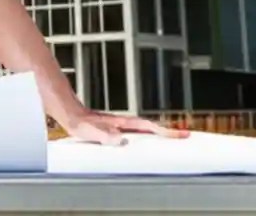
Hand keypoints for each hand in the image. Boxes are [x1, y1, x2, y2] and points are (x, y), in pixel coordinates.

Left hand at [55, 105, 188, 145]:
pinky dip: (147, 136)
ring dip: (159, 134)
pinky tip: (148, 142)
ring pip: (145, 129)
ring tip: (173, 140)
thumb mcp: (90, 130)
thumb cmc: (78, 121)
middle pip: (151, 126)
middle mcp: (123, 122)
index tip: (181, 135)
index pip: (148, 126)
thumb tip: (120, 140)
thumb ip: (104, 135)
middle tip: (185, 136)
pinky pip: (137, 132)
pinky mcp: (115, 129)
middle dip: (169, 132)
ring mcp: (120, 125)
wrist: (69, 113)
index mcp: (121, 123)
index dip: (165, 132)